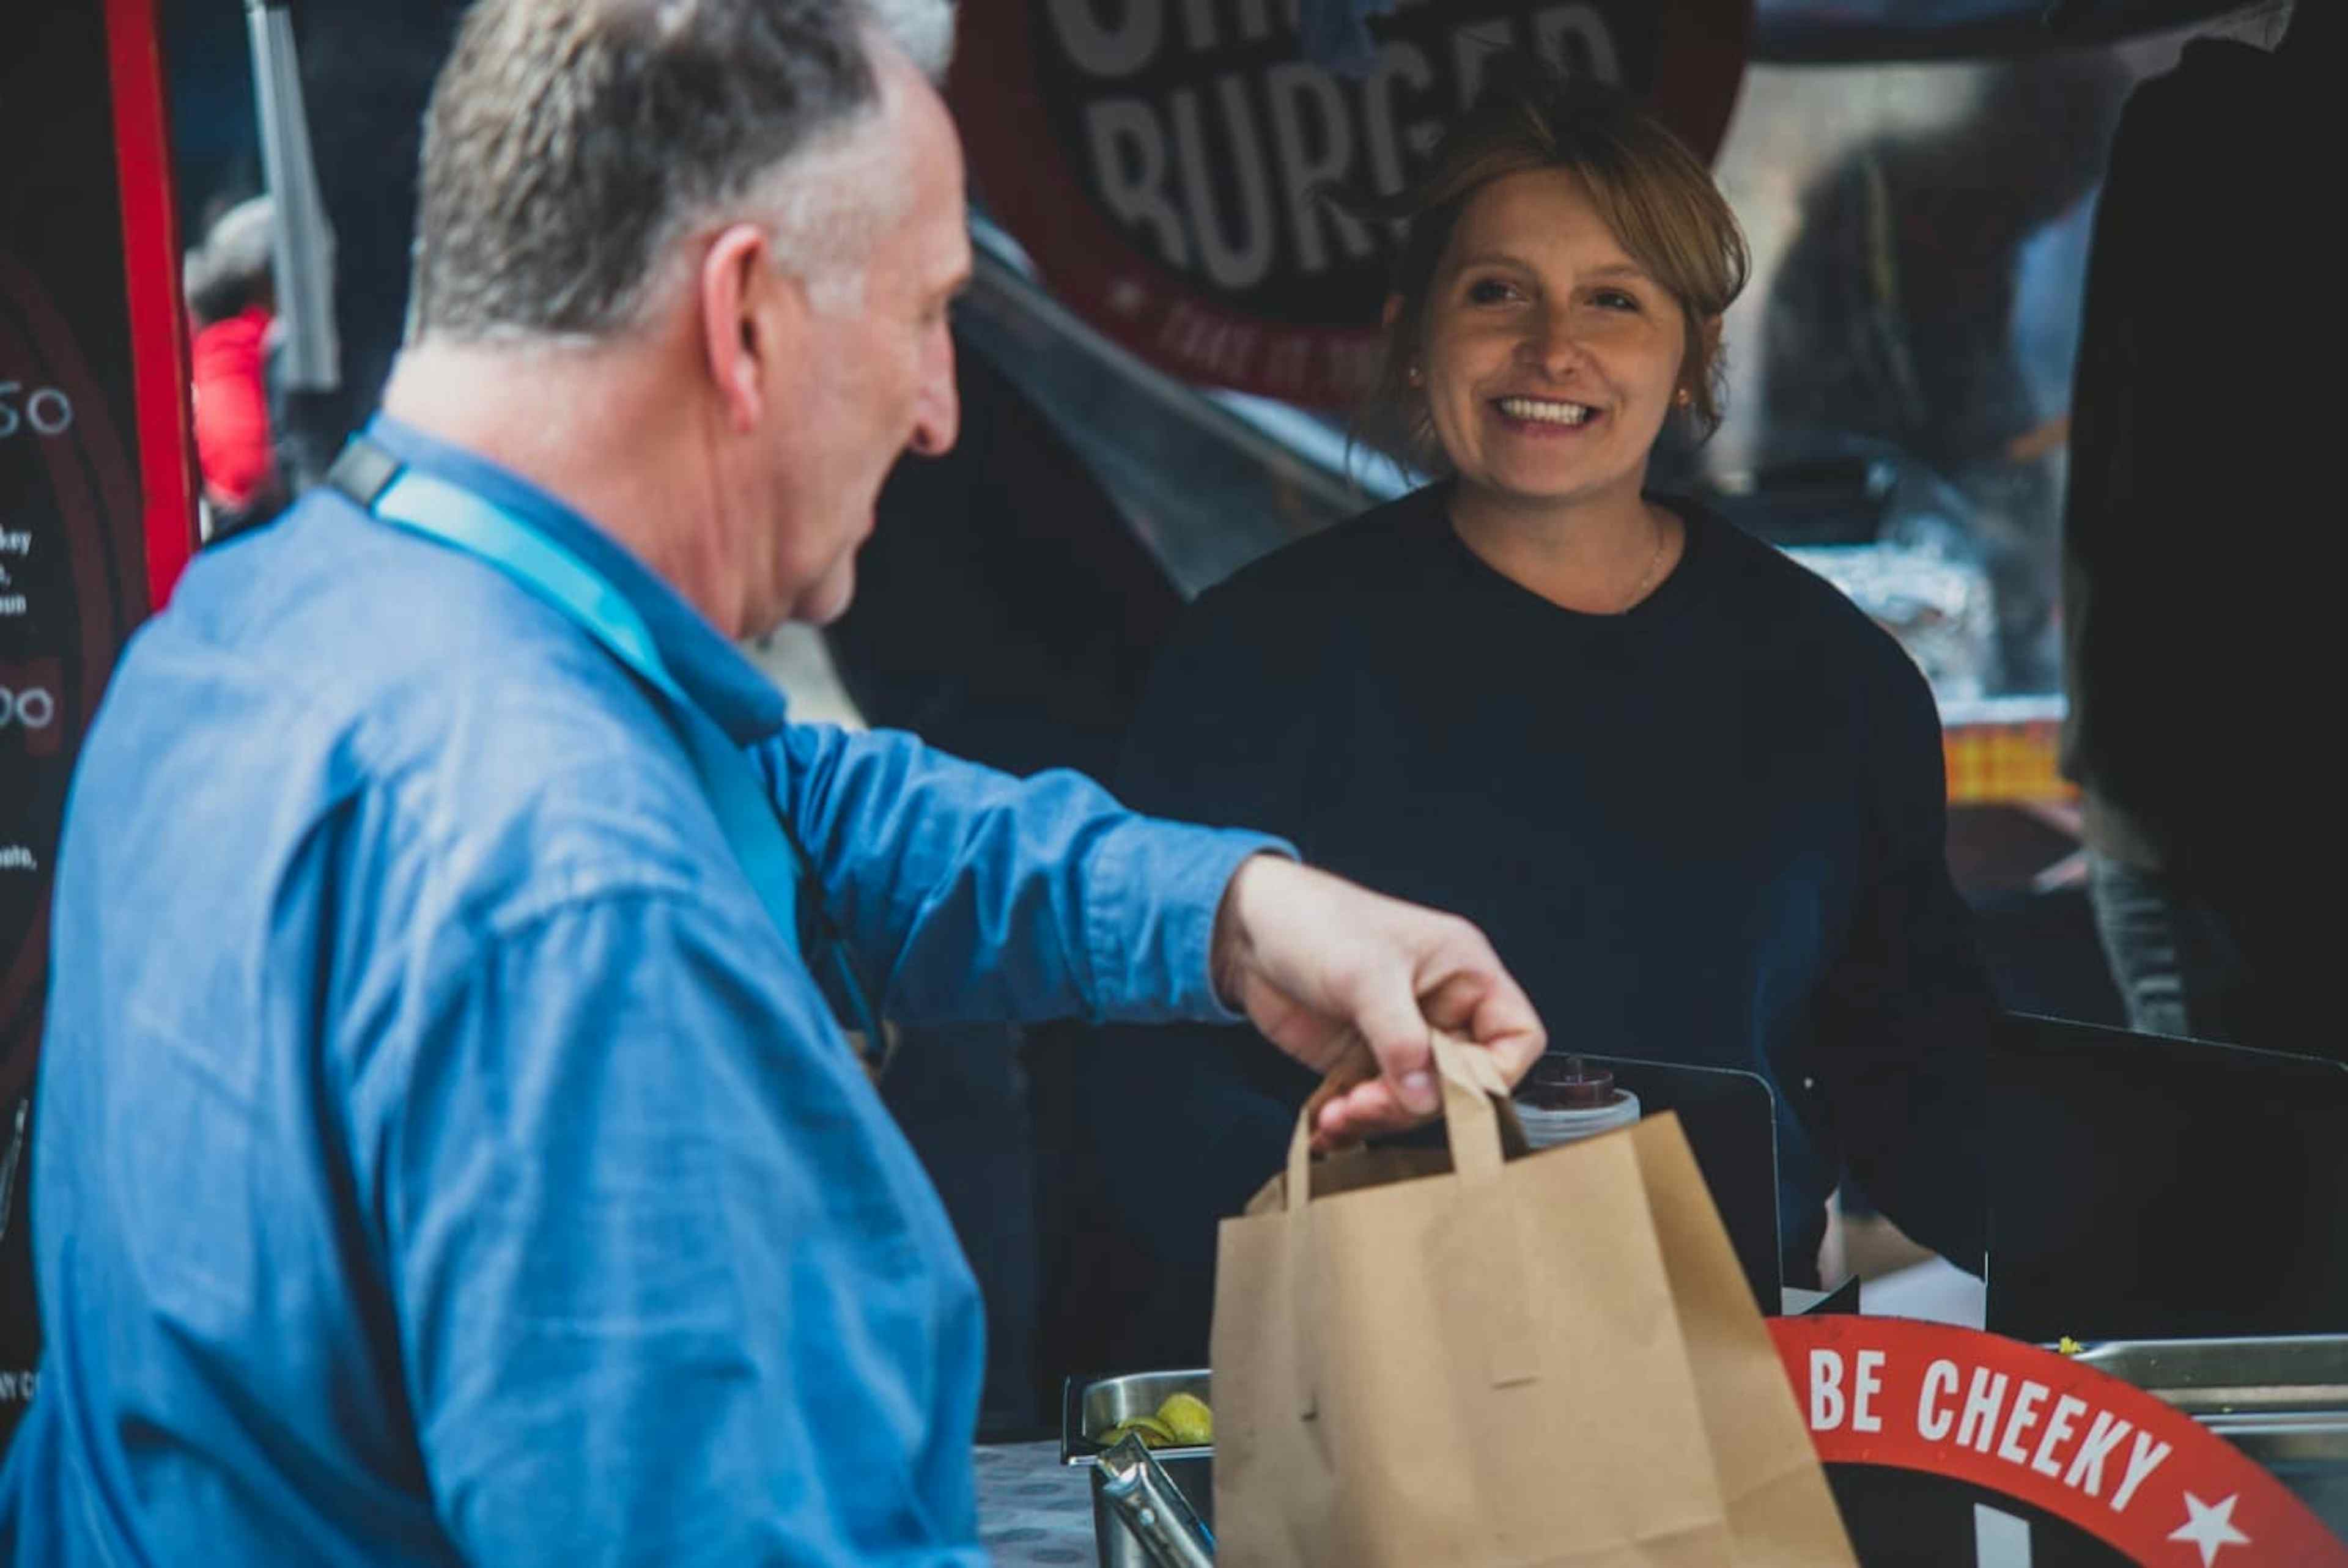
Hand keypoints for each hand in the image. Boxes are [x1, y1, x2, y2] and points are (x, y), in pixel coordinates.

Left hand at [1209, 855, 1544, 1147]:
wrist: (1244, 927)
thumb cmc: (1314, 922)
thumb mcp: (1364, 975)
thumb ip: (1401, 1039)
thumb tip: (1426, 1098)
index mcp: (1464, 973)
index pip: (1516, 1037)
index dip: (1493, 1074)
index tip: (1448, 1091)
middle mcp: (1442, 1009)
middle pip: (1462, 1082)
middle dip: (1416, 1103)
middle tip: (1367, 1104)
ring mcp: (1401, 1038)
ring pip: (1416, 1102)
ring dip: (1378, 1118)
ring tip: (1337, 1115)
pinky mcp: (1362, 1059)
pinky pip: (1374, 1104)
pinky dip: (1353, 1120)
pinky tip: (1326, 1125)